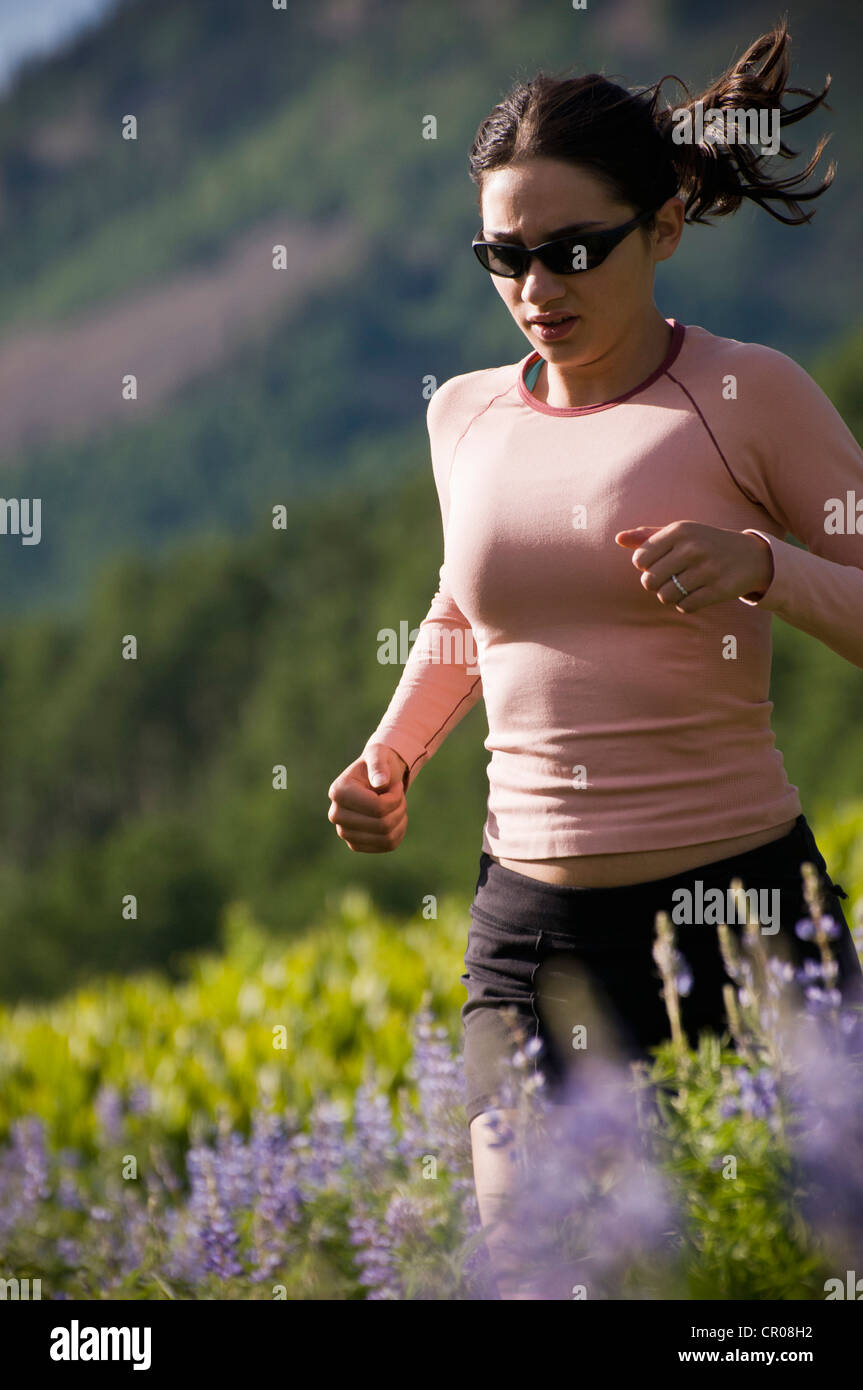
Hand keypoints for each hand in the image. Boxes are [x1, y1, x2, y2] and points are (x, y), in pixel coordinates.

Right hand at [327, 744, 408, 852]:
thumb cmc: (378, 764)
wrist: (377, 779)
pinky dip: (398, 832)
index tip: (396, 785)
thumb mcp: (379, 755)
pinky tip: (395, 818)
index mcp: (339, 792)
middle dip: (399, 809)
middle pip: (382, 825)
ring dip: (400, 820)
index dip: (396, 797)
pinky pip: (388, 845)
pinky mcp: (355, 844)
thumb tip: (380, 782)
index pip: (377, 807)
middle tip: (399, 796)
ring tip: (397, 806)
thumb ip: (379, 765)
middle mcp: (336, 815)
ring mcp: (344, 832)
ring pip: (387, 838)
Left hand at [615, 521, 773, 612]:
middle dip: (655, 584)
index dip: (645, 567)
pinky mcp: (718, 589)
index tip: (658, 564)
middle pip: (649, 581)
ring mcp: (707, 569)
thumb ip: (647, 537)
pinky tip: (695, 594)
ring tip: (682, 587)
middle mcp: (692, 548)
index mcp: (679, 531)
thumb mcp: (679, 534)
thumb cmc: (704, 543)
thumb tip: (618, 539)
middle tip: (669, 579)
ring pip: (666, 596)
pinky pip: (685, 606)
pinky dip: (685, 605)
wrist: (749, 555)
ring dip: (670, 596)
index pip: (640, 559)